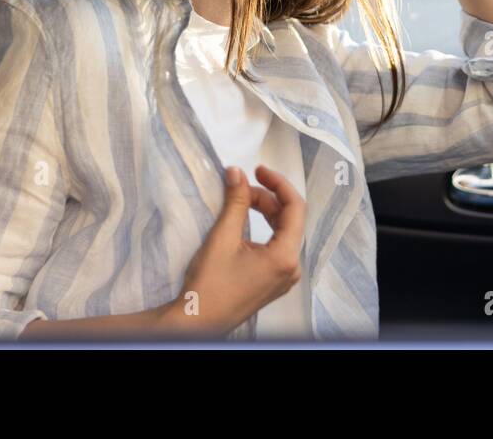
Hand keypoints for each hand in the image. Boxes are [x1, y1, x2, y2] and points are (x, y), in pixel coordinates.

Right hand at [169, 164, 305, 336]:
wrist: (196, 322)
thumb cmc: (209, 285)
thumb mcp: (223, 237)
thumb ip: (236, 201)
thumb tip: (237, 173)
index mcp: (285, 257)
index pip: (295, 208)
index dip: (278, 183)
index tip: (258, 169)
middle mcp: (291, 268)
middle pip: (289, 219)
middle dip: (267, 197)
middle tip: (241, 186)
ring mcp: (283, 277)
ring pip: (282, 232)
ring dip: (264, 212)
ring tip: (241, 200)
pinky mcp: (273, 282)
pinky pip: (276, 247)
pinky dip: (263, 229)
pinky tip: (245, 221)